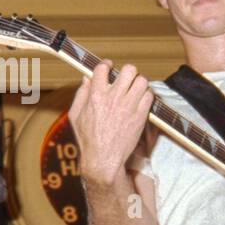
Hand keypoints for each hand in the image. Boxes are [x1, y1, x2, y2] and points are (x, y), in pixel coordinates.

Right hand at [68, 60, 153, 185]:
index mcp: (96, 95)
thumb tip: (86, 79)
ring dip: (139, 84)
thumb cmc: (88, 140)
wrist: (103, 159)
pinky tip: (140, 101)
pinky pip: (149, 96)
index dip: (107, 65)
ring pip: (142, 81)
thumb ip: (81, 94)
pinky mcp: (140, 116)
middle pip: (128, 70)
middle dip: (127, 73)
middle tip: (125, 80)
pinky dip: (146, 96)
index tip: (109, 68)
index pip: (103, 68)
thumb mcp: (75, 115)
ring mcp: (129, 106)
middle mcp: (114, 98)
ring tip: (135, 90)